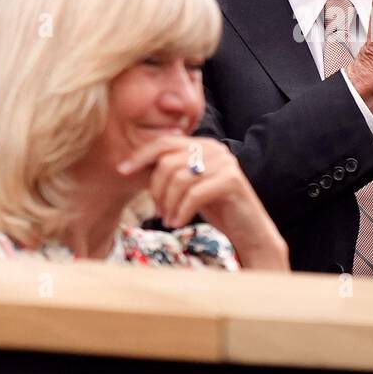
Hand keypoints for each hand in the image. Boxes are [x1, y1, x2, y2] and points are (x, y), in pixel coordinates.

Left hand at [118, 136, 288, 270]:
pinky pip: (194, 194)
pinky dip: (181, 211)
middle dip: (156, 189)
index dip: (141, 155)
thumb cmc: (217, 209)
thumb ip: (171, 172)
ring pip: (179, 179)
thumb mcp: (190, 186)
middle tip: (158, 210)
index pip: (165, 142)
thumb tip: (134, 165)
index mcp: (203, 145)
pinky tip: (178, 223)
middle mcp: (215, 148)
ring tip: (168, 219)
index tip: (123, 171)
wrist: (249, 230)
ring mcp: (225, 163)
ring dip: (168, 204)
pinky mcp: (231, 180)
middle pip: (168, 161)